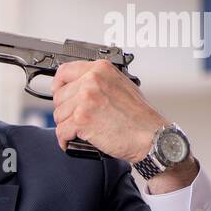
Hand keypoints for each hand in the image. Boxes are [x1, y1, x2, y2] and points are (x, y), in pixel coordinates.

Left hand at [51, 60, 196, 191]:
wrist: (151, 136)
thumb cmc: (140, 116)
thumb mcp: (121, 85)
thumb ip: (99, 81)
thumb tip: (77, 85)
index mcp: (101, 70)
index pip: (65, 71)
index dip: (58, 85)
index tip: (59, 92)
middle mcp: (92, 81)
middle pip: (59, 96)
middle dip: (65, 111)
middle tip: (77, 119)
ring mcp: (86, 99)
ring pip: (58, 115)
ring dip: (66, 126)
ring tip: (80, 130)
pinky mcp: (82, 119)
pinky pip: (61, 131)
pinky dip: (65, 139)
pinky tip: (72, 141)